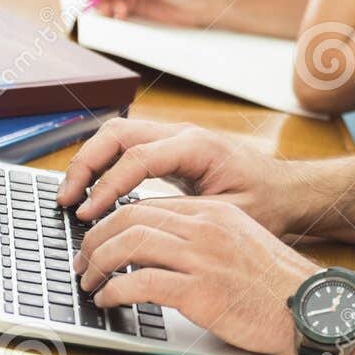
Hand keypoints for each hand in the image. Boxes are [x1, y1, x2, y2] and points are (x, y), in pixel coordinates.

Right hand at [56, 117, 295, 226]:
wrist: (288, 193)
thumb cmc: (266, 204)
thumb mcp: (226, 214)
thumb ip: (180, 213)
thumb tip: (133, 222)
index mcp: (196, 146)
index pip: (137, 156)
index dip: (107, 185)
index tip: (88, 213)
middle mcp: (182, 135)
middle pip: (118, 133)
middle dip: (86, 163)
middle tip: (66, 199)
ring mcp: (174, 139)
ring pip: (118, 135)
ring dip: (90, 162)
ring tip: (70, 197)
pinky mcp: (171, 151)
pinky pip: (128, 148)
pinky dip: (104, 166)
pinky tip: (92, 194)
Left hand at [75, 197, 316, 354]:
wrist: (311, 308)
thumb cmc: (278, 286)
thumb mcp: (242, 244)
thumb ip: (204, 238)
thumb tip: (160, 247)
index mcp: (215, 212)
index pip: (149, 205)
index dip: (113, 222)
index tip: (99, 241)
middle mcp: (207, 227)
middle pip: (131, 218)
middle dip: (97, 239)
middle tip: (84, 261)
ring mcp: (203, 257)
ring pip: (129, 245)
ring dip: (98, 264)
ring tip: (90, 282)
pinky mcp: (200, 291)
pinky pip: (140, 282)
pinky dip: (114, 291)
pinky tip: (109, 301)